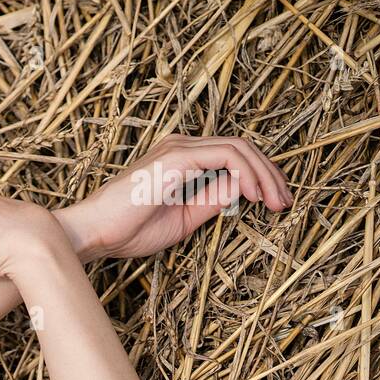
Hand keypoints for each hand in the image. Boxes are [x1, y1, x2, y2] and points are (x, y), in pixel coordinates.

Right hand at [64, 133, 292, 259]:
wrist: (94, 232)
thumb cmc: (126, 230)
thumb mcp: (184, 218)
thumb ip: (212, 201)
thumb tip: (242, 191)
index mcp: (180, 160)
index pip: (232, 158)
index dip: (260, 178)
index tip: (274, 205)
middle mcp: (180, 147)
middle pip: (242, 149)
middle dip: (270, 175)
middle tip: (285, 203)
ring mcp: (178, 149)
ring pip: (240, 149)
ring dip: (265, 175)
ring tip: (276, 202)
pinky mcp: (177, 157)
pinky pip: (227, 157)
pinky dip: (248, 174)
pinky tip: (255, 196)